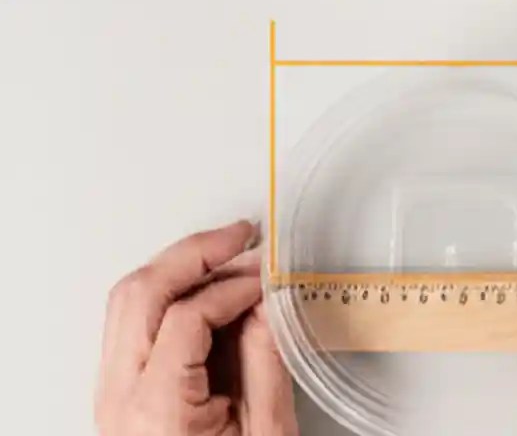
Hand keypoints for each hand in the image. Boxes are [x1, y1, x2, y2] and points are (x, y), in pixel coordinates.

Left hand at [95, 220, 297, 435]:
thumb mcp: (266, 433)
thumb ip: (265, 362)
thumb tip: (266, 305)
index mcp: (157, 411)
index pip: (186, 316)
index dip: (232, 286)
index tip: (268, 279)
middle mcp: (120, 398)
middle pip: (139, 294)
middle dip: (192, 253)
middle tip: (240, 236)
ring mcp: (111, 394)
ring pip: (126, 301)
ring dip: (175, 267)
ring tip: (225, 253)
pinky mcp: (119, 393)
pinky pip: (131, 323)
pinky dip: (167, 293)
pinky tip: (205, 288)